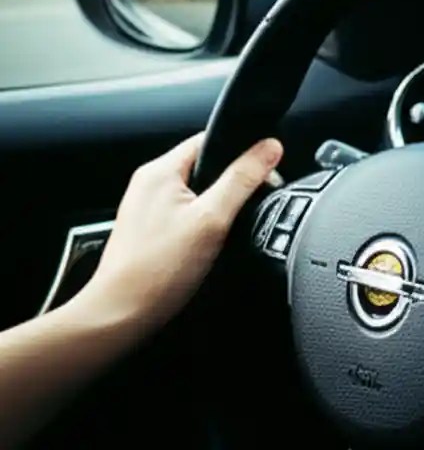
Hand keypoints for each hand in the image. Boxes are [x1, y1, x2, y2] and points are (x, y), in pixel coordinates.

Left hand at [79, 133, 282, 332]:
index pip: (211, 140)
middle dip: (232, 185)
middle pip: (206, 167)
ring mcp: (146, 208)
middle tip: (246, 210)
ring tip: (223, 232)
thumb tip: (269, 148)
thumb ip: (243, 179)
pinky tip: (206, 246)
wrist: (122, 314)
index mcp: (160, 170)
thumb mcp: (212, 219)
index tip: (265, 173)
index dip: (243, 152)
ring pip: (197, 193)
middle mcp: (149, 184)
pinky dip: (201, 224)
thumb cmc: (157, 270)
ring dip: (216, 208)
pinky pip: (185, 214)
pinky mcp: (148, 230)